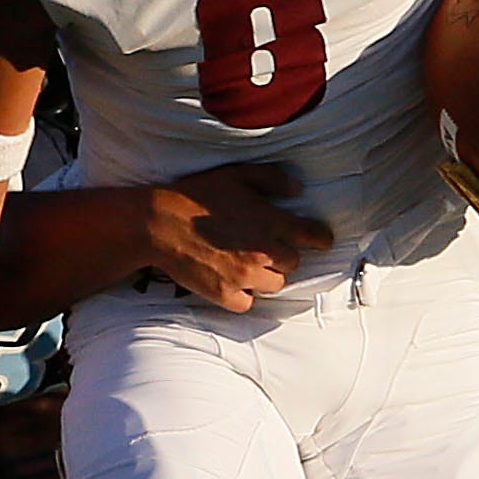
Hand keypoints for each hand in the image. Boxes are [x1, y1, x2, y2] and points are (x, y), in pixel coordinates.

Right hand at [146, 164, 334, 309]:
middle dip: (280, 256)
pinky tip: (227, 280)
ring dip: (263, 277)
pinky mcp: (226, 295)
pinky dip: (241, 295)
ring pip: (274, 285)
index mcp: (271, 221)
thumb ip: (271, 179)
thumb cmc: (195, 195)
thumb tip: (298, 188)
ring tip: (241, 263)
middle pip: (292, 263)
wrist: (159, 223)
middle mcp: (264, 251)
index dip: (319, 238)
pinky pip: (247, 303)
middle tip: (257, 247)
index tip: (319, 241)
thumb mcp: (236, 175)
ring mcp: (245, 276)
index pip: (314, 236)